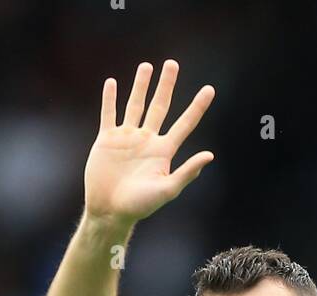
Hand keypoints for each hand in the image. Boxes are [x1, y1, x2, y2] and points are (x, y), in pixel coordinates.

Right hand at [84, 60, 214, 224]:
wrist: (110, 211)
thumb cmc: (139, 206)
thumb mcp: (167, 190)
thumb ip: (187, 172)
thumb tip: (210, 155)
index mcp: (163, 151)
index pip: (185, 124)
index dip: (197, 107)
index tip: (210, 89)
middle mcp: (147, 141)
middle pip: (159, 106)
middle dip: (166, 85)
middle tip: (172, 64)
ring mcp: (127, 138)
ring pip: (135, 105)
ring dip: (140, 86)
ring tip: (146, 66)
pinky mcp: (107, 140)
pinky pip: (109, 114)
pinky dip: (109, 99)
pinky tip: (112, 83)